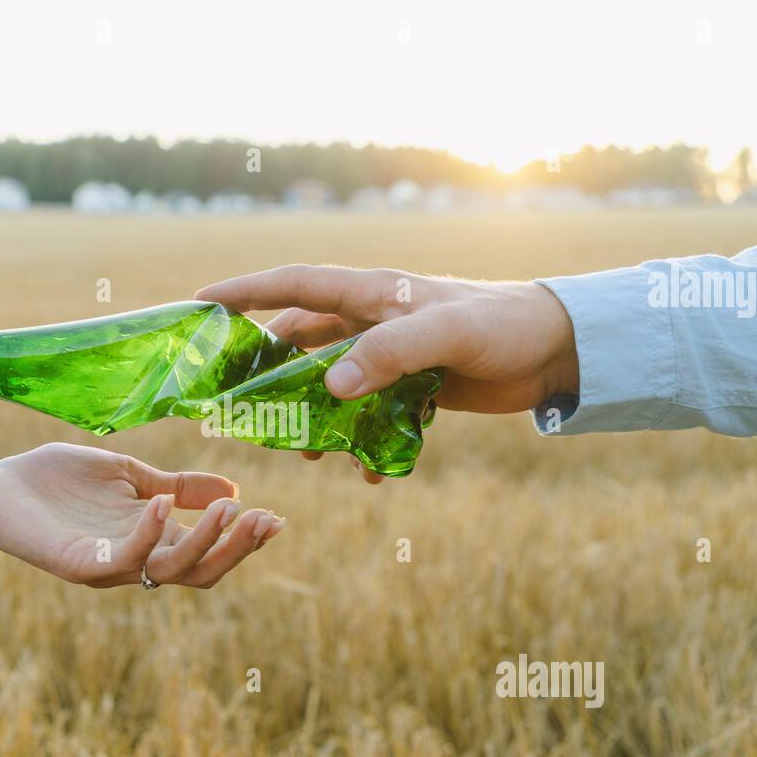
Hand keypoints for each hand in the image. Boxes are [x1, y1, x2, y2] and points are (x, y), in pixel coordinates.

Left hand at [0, 442, 283, 587]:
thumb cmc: (57, 482)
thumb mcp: (129, 475)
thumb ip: (177, 485)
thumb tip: (234, 488)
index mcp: (150, 540)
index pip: (207, 552)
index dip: (243, 541)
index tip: (276, 517)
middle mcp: (133, 561)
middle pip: (199, 573)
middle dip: (236, 549)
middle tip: (263, 519)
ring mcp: (106, 566)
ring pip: (169, 572)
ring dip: (203, 542)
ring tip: (229, 509)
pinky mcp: (75, 563)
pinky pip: (121, 560)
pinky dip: (147, 533)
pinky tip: (163, 503)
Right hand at [196, 266, 579, 480]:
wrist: (557, 350)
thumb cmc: (503, 325)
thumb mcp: (446, 334)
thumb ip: (388, 355)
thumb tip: (330, 390)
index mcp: (371, 293)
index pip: (293, 286)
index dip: (243, 292)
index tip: (198, 305)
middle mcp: (372, 320)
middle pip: (300, 343)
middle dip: (269, 374)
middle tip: (240, 409)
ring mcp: (390, 355)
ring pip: (331, 384)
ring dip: (314, 417)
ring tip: (305, 451)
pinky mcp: (411, 387)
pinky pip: (369, 414)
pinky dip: (362, 442)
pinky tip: (368, 471)